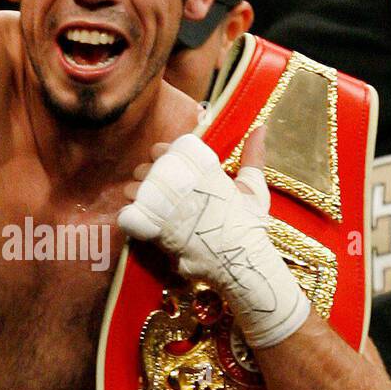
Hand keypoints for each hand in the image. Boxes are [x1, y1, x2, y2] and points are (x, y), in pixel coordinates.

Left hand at [118, 127, 309, 348]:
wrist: (242, 263)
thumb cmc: (249, 226)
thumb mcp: (254, 188)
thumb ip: (254, 156)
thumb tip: (260, 127)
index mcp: (207, 173)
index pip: (171, 149)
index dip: (162, 153)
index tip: (166, 162)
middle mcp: (188, 188)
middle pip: (149, 168)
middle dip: (146, 173)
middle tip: (153, 184)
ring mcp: (172, 212)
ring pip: (137, 191)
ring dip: (136, 194)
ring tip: (143, 201)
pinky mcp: (161, 235)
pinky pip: (132, 218)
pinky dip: (130, 217)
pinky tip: (138, 219)